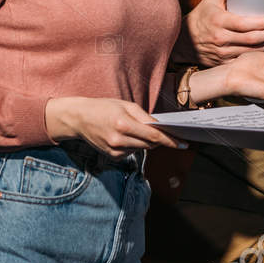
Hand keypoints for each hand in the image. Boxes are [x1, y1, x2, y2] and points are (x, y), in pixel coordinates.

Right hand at [45, 97, 183, 156]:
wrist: (78, 118)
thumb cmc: (104, 107)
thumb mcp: (126, 105)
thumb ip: (145, 117)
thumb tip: (162, 128)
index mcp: (123, 124)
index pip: (154, 136)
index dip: (171, 140)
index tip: (185, 143)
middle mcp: (119, 140)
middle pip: (151, 144)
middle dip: (160, 139)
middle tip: (166, 131)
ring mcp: (114, 151)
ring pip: (143, 149)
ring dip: (147, 141)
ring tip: (137, 129)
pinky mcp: (112, 156)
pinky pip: (133, 152)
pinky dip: (136, 145)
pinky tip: (127, 136)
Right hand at [185, 0, 263, 64]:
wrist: (184, 41)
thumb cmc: (203, 15)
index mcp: (218, 21)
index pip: (243, 24)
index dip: (261, 23)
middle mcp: (220, 38)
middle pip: (252, 39)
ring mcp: (223, 53)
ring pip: (252, 52)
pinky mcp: (225, 63)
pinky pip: (247, 61)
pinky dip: (262, 57)